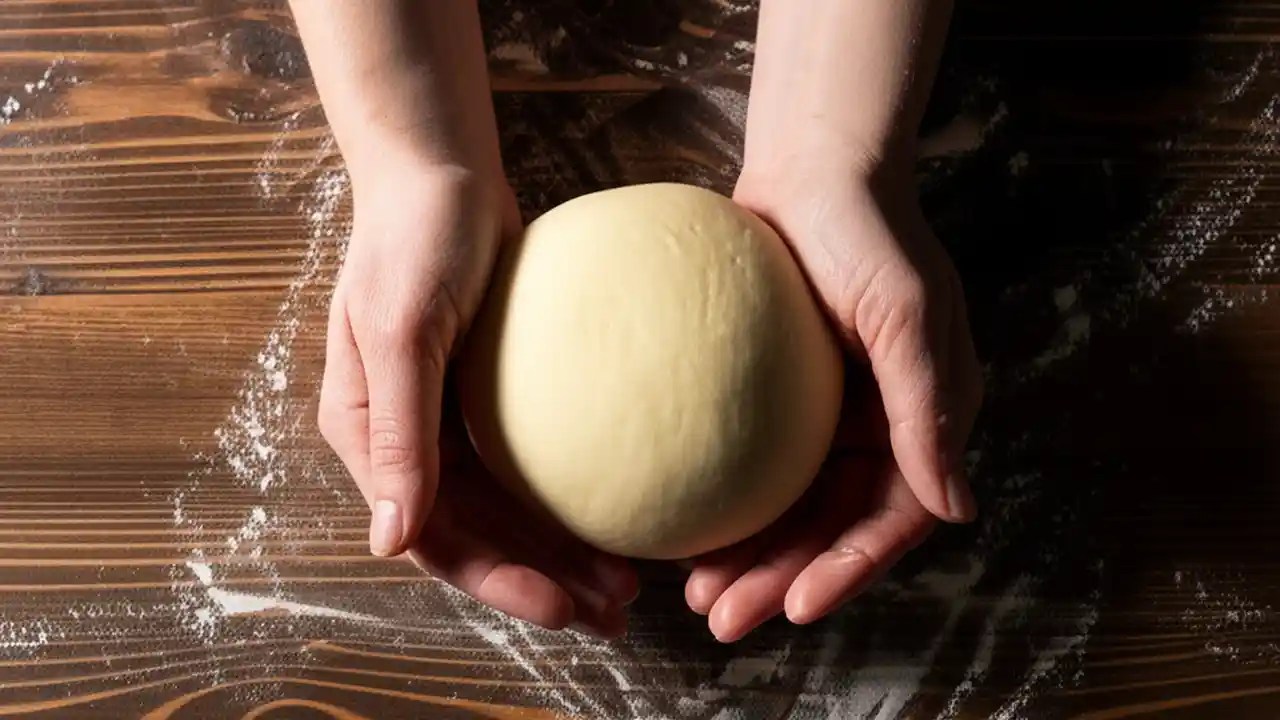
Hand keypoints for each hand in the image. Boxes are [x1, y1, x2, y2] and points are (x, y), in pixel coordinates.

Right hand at [318, 164, 637, 634]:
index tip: (562, 609)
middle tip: (615, 614)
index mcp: (368, 438)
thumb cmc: (412, 240)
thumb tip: (390, 542)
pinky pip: (534, 462)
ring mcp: (451, 422)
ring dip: (565, 550)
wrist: (442, 172)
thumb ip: (399, 434)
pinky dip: (572, 492)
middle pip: (478, 537)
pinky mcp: (493, 398)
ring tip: (629, 582)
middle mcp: (408, 442)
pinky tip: (623, 508)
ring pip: (511, 510)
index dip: (496, 582)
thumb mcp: (401, 331)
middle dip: (543, 582)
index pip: (432, 537)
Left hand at [682, 156, 982, 641]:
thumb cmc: (868, 230)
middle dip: (781, 581)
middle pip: (829, 528)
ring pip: (785, 508)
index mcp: (921, 422)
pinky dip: (719, 500)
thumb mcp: (907, 314)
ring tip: (694, 594)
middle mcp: (875, 430)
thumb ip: (928, 410)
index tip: (797, 607)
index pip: (891, 520)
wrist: (812, 168)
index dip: (848, 570)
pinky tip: (676, 528)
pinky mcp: (774, 399)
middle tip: (722, 619)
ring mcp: (822, 418)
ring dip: (747, 557)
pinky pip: (745, 463)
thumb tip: (955, 509)